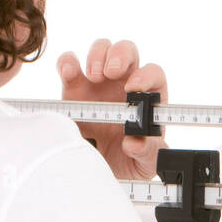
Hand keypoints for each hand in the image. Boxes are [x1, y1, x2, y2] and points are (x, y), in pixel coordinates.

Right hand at [57, 38, 166, 180]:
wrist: (101, 172)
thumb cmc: (129, 163)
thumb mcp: (144, 165)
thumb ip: (147, 153)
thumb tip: (135, 143)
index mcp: (148, 98)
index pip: (153, 74)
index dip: (145, 75)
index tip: (133, 88)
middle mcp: (124, 84)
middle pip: (127, 51)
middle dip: (120, 55)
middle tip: (111, 73)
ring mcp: (99, 83)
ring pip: (101, 49)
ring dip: (97, 55)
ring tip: (93, 77)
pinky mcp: (74, 88)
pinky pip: (70, 64)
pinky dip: (68, 63)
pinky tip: (68, 73)